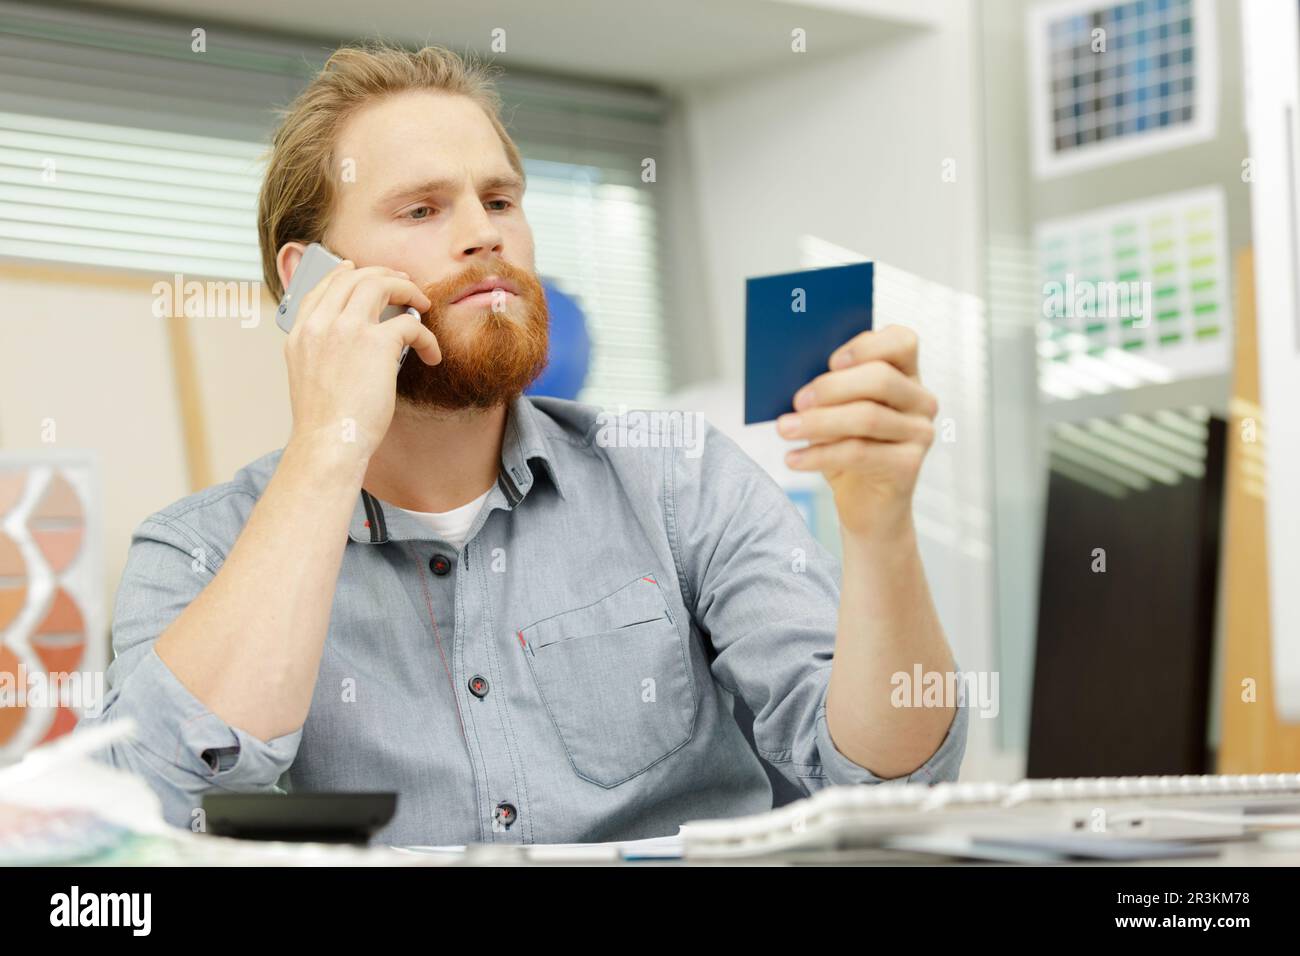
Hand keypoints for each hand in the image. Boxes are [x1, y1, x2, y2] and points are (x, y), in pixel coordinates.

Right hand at [284, 261, 441, 460]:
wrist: (329, 443)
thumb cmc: (325, 423)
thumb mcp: (308, 378)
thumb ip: (322, 352)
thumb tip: (354, 345)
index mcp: (301, 335)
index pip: (320, 288)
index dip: (342, 274)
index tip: (358, 270)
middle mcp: (320, 325)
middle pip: (353, 277)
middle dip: (382, 274)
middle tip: (403, 283)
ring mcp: (346, 329)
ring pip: (380, 284)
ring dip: (407, 290)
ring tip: (422, 303)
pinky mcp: (376, 343)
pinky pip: (410, 325)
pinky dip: (427, 337)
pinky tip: (432, 353)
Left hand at [778, 325, 937, 539]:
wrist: (867, 505)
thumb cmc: (847, 449)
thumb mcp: (835, 414)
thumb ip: (829, 393)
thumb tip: (800, 386)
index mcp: (905, 375)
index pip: (902, 342)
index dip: (867, 345)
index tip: (831, 361)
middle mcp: (920, 400)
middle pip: (880, 379)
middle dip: (832, 387)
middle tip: (797, 401)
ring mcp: (920, 433)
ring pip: (867, 417)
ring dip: (818, 422)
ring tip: (784, 429)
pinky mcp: (909, 465)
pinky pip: (859, 453)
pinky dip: (819, 455)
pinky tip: (793, 459)